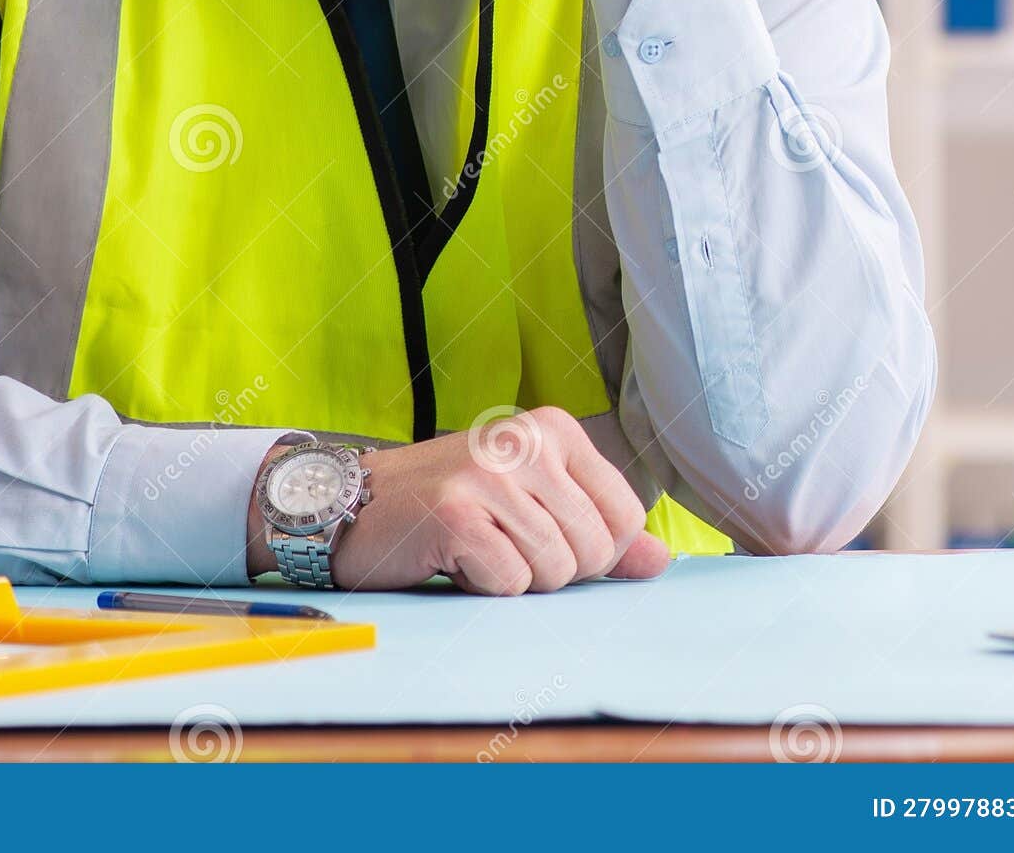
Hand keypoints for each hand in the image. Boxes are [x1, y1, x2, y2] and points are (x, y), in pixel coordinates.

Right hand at [259, 407, 669, 594]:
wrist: (353, 505)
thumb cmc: (449, 509)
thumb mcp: (530, 504)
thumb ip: (598, 530)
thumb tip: (660, 561)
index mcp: (554, 429)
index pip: (626, 518)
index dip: (591, 552)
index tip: (538, 535)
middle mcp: (527, 439)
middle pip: (594, 550)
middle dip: (551, 570)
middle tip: (498, 542)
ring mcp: (490, 473)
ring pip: (554, 572)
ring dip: (513, 578)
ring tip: (473, 546)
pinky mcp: (456, 513)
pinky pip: (510, 583)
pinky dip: (482, 586)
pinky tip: (450, 557)